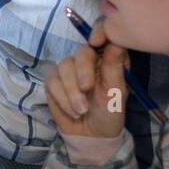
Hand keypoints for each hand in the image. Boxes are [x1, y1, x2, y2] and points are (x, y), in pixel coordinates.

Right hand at [44, 22, 128, 138]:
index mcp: (109, 59)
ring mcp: (69, 69)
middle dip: (82, 71)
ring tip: (82, 110)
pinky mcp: (54, 80)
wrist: (91, 135)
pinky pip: (52, 80)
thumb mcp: (116, 93)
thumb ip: (114, 68)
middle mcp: (89, 60)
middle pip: (81, 52)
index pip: (103, 35)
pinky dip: (62, 97)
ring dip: (71, 91)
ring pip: (64, 67)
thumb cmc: (109, 113)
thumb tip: (116, 43)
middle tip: (87, 88)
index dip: (99, 33)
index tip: (96, 42)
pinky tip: (72, 110)